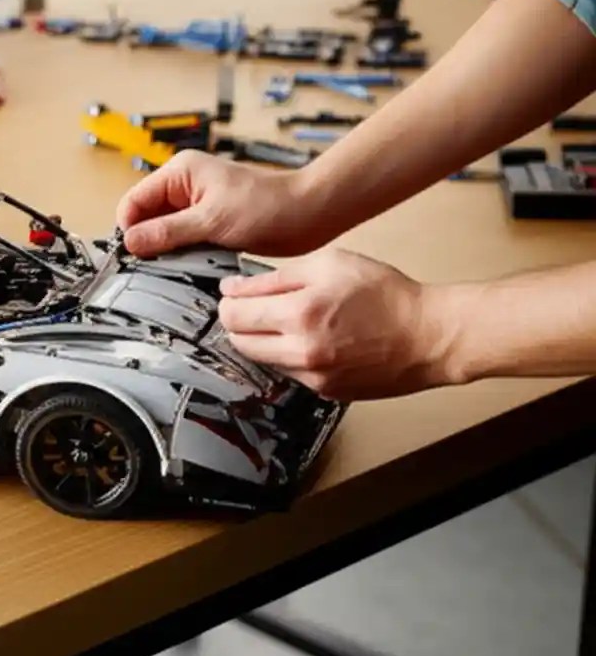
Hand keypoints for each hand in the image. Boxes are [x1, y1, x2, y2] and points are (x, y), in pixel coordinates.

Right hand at [116, 150, 339, 257]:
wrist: (308, 215)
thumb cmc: (268, 207)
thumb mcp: (211, 221)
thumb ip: (167, 232)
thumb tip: (130, 242)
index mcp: (179, 173)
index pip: (133, 202)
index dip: (131, 229)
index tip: (136, 255)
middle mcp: (183, 185)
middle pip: (145, 217)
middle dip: (149, 241)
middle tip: (159, 263)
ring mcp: (195, 204)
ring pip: (162, 232)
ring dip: (168, 250)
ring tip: (184, 261)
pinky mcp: (208, 222)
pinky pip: (182, 240)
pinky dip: (183, 254)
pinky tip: (195, 262)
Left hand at [217, 248, 456, 400]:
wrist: (428, 336)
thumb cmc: (386, 295)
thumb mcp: (329, 264)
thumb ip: (274, 277)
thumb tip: (235, 288)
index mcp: (300, 314)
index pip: (232, 316)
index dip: (228, 302)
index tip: (233, 295)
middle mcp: (301, 351)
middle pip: (239, 342)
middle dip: (240, 323)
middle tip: (256, 307)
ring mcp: (313, 376)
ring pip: (262, 360)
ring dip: (263, 340)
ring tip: (290, 320)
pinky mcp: (324, 390)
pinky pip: (289, 372)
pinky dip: (289, 356)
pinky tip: (312, 339)